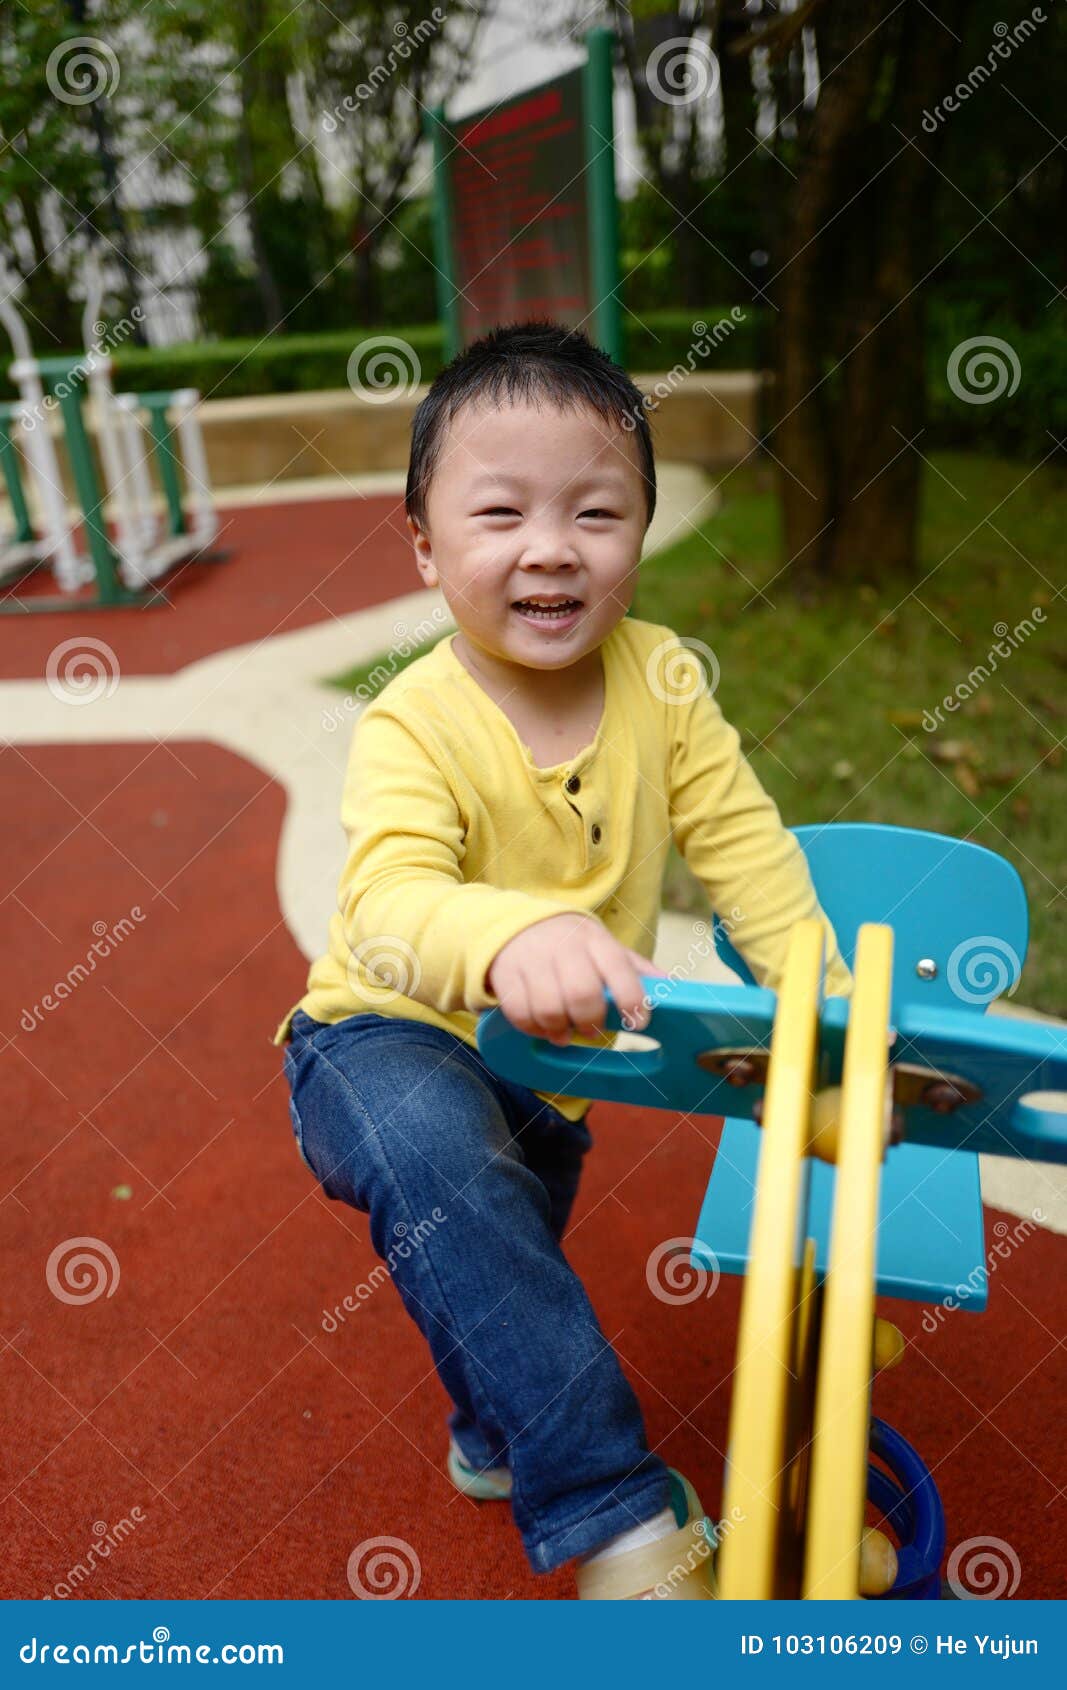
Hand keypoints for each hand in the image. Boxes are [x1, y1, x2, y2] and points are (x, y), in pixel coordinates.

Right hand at [486, 912, 666, 1045]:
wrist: (514, 924)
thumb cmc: (570, 943)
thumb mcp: (604, 946)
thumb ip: (634, 968)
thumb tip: (670, 988)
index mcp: (595, 940)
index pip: (620, 970)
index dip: (633, 1000)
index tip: (639, 1021)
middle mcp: (564, 947)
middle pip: (582, 994)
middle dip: (591, 1021)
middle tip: (593, 1030)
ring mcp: (532, 960)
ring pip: (549, 1008)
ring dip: (560, 1030)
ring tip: (566, 1033)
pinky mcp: (506, 975)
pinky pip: (520, 1012)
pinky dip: (534, 1028)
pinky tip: (543, 1027)